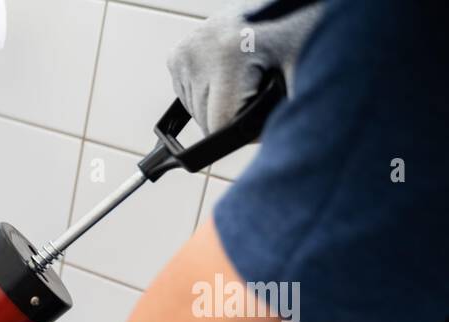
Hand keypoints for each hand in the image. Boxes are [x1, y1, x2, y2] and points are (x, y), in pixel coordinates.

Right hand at [167, 0, 320, 135]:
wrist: (282, 2)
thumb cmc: (297, 31)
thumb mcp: (301, 72)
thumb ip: (284, 114)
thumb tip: (266, 149)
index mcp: (227, 54)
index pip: (219, 123)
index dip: (246, 132)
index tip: (268, 116)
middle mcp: (197, 51)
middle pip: (206, 120)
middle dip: (235, 117)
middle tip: (262, 88)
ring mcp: (184, 52)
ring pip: (196, 112)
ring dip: (221, 106)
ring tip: (246, 77)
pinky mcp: (177, 55)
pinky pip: (188, 97)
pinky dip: (209, 95)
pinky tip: (229, 74)